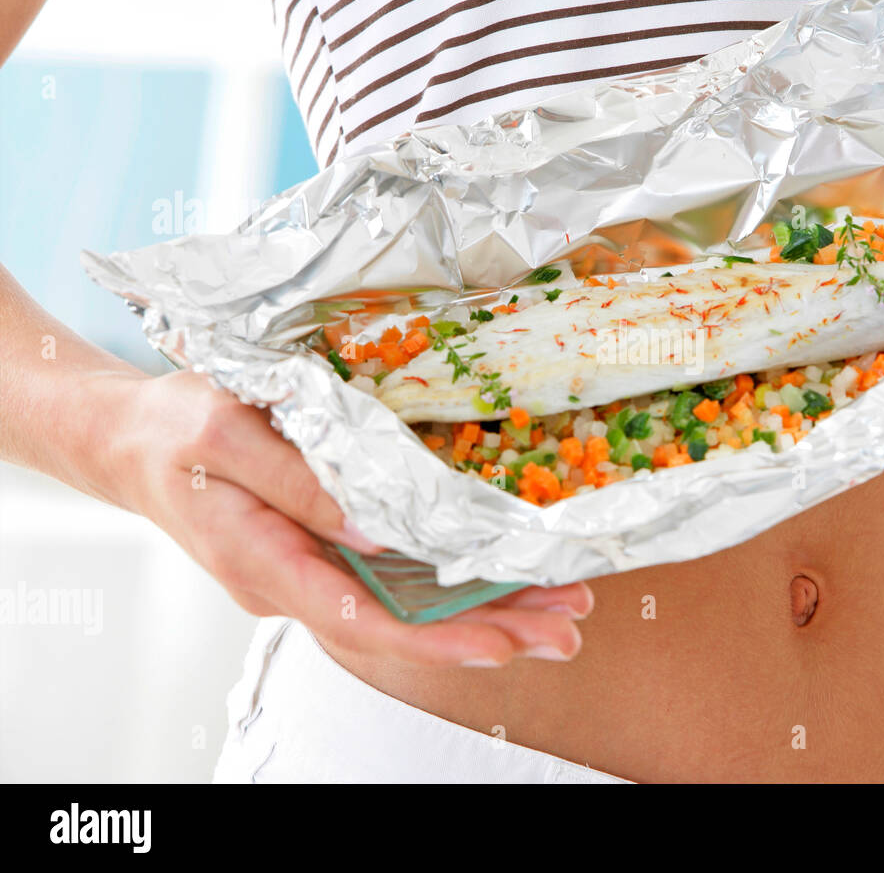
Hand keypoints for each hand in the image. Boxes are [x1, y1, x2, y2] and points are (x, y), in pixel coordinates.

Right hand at [92, 369, 592, 666]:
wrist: (127, 441)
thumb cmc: (170, 430)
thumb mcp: (225, 433)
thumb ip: (299, 481)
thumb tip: (376, 528)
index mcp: (265, 563)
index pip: (358, 623)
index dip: (433, 639)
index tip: (500, 643)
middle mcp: (294, 584)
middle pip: (399, 626)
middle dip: (486, 632)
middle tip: (566, 626)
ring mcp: (311, 572)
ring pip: (406, 607)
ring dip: (484, 610)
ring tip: (562, 606)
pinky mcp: (322, 552)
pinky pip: (394, 580)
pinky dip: (452, 581)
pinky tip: (507, 575)